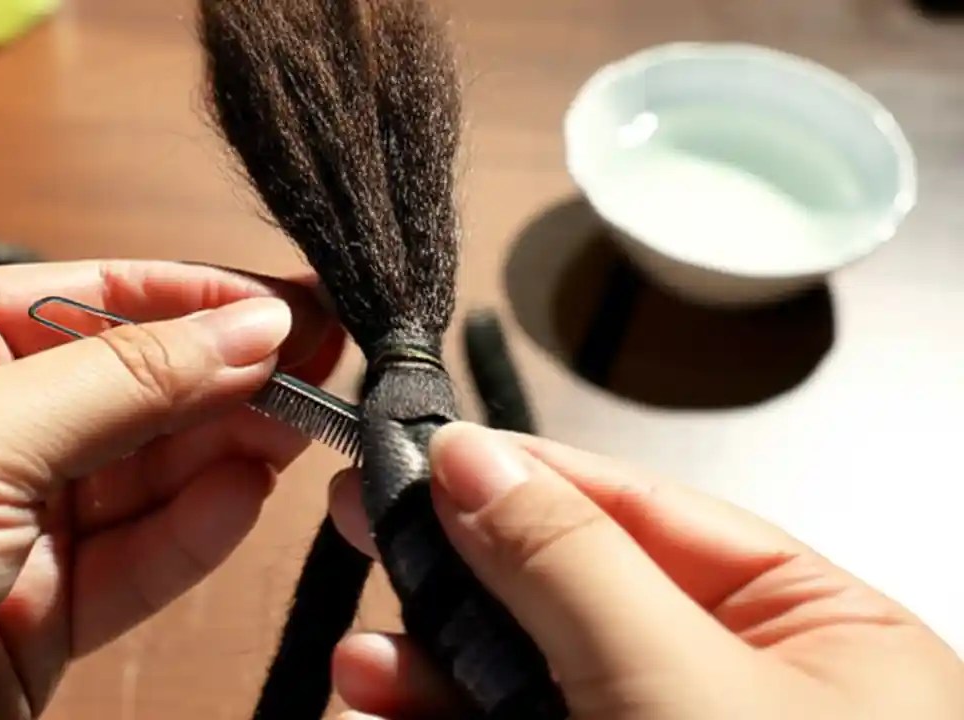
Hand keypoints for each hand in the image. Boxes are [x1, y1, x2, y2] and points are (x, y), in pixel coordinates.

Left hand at [0, 260, 344, 719]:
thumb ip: (122, 382)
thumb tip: (250, 326)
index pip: (93, 297)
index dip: (196, 296)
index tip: (292, 302)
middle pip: (131, 384)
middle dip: (223, 371)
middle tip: (322, 364)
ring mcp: (11, 522)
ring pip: (145, 473)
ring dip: (223, 447)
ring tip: (303, 425)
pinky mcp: (40, 610)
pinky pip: (136, 559)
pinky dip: (195, 529)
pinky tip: (247, 495)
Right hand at [328, 423, 963, 718]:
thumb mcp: (677, 684)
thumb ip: (571, 560)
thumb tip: (475, 458)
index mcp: (813, 626)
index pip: (643, 510)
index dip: (524, 474)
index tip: (424, 454)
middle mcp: (744, 683)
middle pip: (572, 588)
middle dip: (463, 576)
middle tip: (368, 526)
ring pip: (532, 676)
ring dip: (437, 668)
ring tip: (367, 669)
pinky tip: (389, 715)